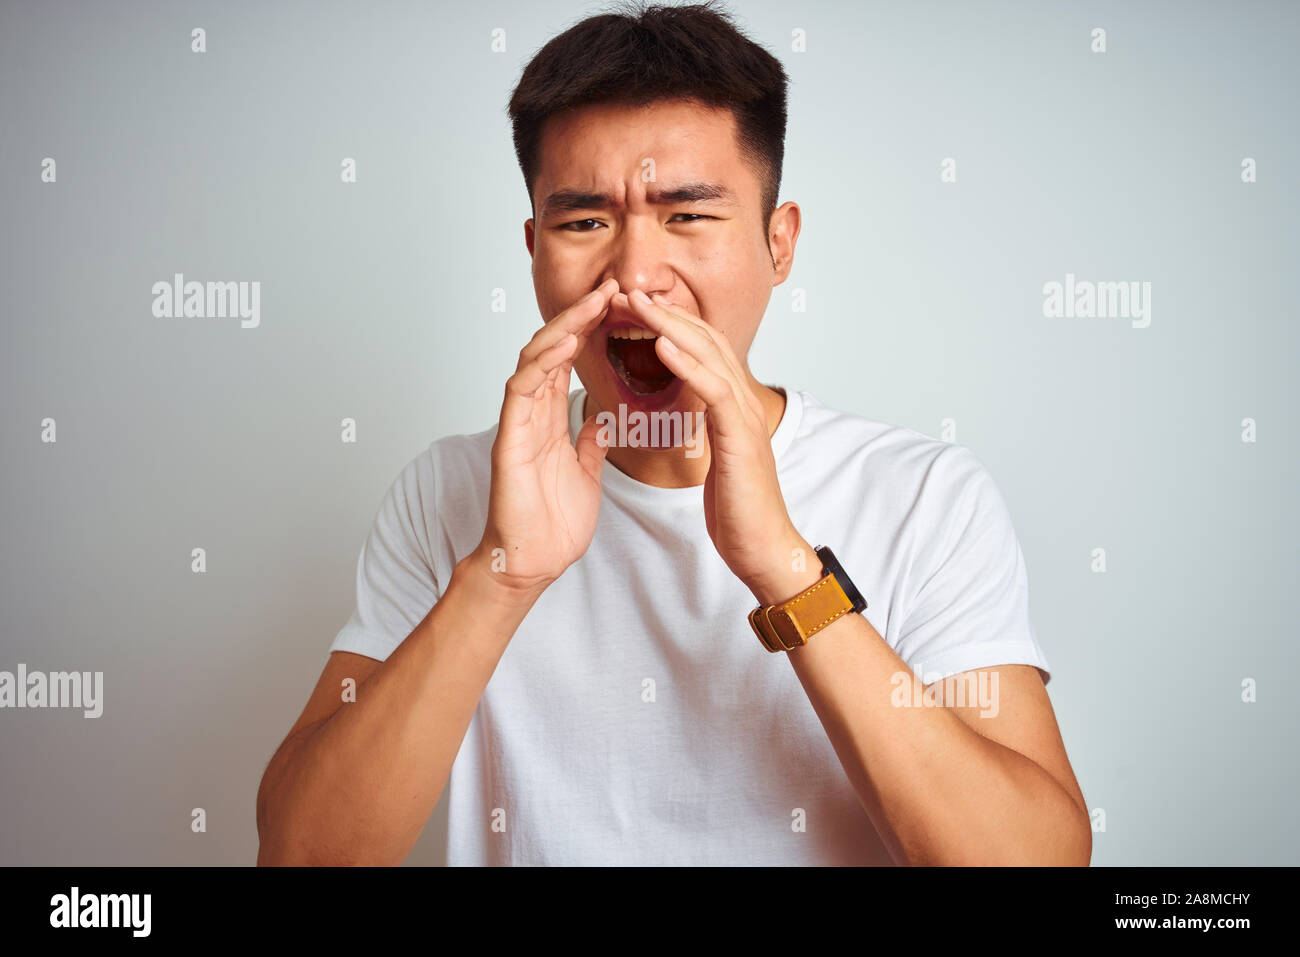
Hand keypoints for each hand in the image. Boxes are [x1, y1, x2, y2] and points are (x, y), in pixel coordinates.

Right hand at [474, 278, 617, 596]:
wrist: (532, 562)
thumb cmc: (552, 524)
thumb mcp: (584, 473)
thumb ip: (589, 442)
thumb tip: (601, 418)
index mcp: (552, 418)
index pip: (570, 361)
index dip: (592, 329)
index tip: (621, 304)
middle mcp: (533, 413)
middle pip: (553, 349)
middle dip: (581, 315)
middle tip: (610, 286)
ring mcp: (519, 423)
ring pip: (534, 360)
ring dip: (563, 328)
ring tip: (592, 302)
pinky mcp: (509, 440)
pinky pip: (521, 392)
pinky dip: (540, 365)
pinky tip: (563, 345)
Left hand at [626, 289, 807, 600]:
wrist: (764, 548)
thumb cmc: (739, 512)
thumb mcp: (715, 460)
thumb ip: (706, 429)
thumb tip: (690, 415)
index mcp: (732, 407)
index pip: (702, 350)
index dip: (670, 325)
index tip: (635, 309)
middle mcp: (742, 402)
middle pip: (705, 340)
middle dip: (667, 312)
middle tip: (629, 290)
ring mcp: (744, 416)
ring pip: (709, 355)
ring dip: (672, 325)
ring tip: (639, 303)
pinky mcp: (739, 436)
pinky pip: (712, 390)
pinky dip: (688, 364)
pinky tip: (662, 345)